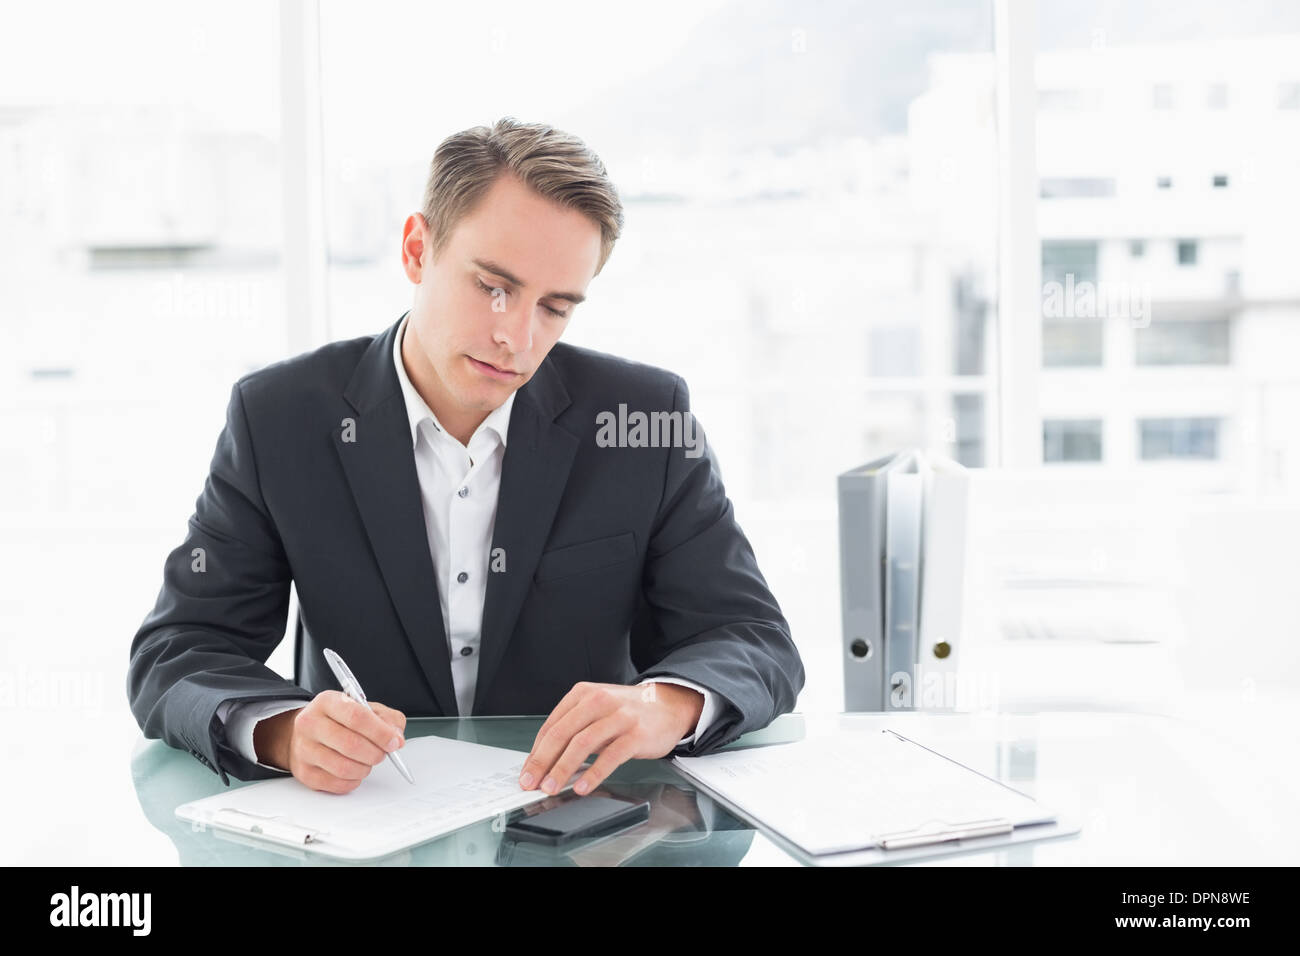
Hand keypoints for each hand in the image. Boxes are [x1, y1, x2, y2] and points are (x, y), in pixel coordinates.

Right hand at [253, 690, 406, 793]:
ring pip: (344, 768)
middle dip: (375, 753)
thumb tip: (396, 739)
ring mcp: (304, 749)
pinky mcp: (304, 772)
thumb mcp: (365, 708)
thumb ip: (387, 719)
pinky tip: (354, 771)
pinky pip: (337, 784)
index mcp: (327, 702)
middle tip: (382, 753)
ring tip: (367, 761)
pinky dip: (353, 781)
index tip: (394, 742)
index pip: (356, 716)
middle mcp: (310, 724)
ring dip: (365, 768)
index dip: (380, 732)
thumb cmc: (339, 720)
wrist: (304, 732)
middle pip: (351, 744)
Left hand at [518, 681, 703, 796]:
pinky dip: (593, 773)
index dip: (536, 751)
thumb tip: (545, 760)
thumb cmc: (628, 712)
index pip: (552, 724)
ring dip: (562, 768)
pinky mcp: (636, 734)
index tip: (527, 771)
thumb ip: (574, 728)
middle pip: (562, 733)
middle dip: (542, 761)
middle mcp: (599, 701)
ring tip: (552, 787)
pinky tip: (582, 786)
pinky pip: (611, 756)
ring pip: (583, 743)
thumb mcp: (597, 710)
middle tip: (531, 782)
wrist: (668, 705)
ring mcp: (619, 716)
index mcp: (583, 694)